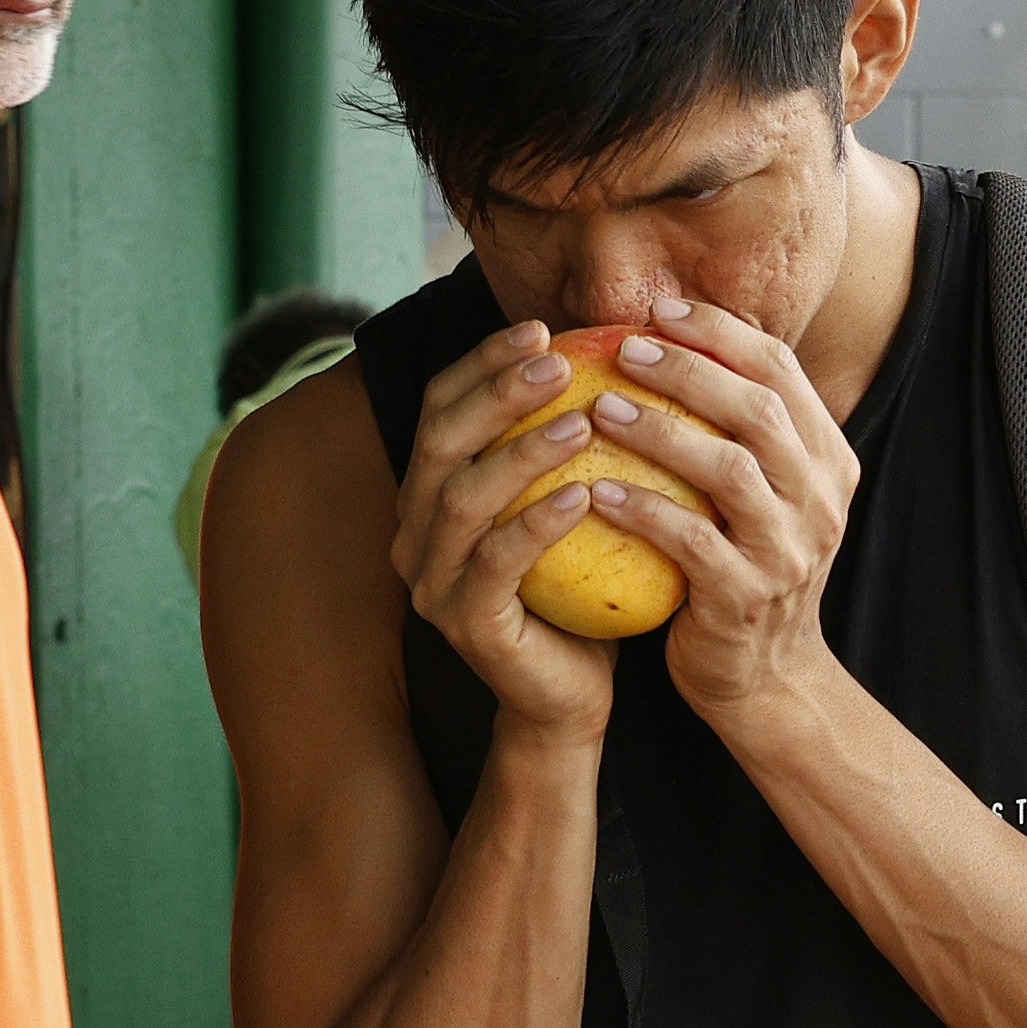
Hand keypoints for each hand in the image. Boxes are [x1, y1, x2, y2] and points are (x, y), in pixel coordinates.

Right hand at [392, 320, 622, 746]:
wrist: (570, 698)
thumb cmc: (579, 593)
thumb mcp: (570, 508)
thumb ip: (567, 446)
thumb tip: (611, 353)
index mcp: (429, 495)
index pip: (442, 408)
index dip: (483, 363)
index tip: (542, 329)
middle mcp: (415, 533)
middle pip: (440, 441)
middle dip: (496, 392)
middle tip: (559, 360)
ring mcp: (432, 582)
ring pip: (463, 498)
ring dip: (521, 450)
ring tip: (583, 420)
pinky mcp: (463, 623)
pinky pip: (497, 562)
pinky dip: (538, 523)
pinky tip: (584, 494)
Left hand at [558, 299, 864, 724]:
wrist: (764, 676)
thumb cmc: (741, 568)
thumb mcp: (760, 495)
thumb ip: (734, 430)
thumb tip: (662, 340)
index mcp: (828, 458)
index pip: (780, 370)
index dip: (720, 331)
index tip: (658, 312)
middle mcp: (820, 497)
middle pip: (758, 408)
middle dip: (689, 368)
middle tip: (624, 350)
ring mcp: (789, 549)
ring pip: (728, 468)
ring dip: (659, 432)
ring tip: (600, 409)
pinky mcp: (747, 596)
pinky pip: (690, 540)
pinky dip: (641, 510)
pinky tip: (595, 492)